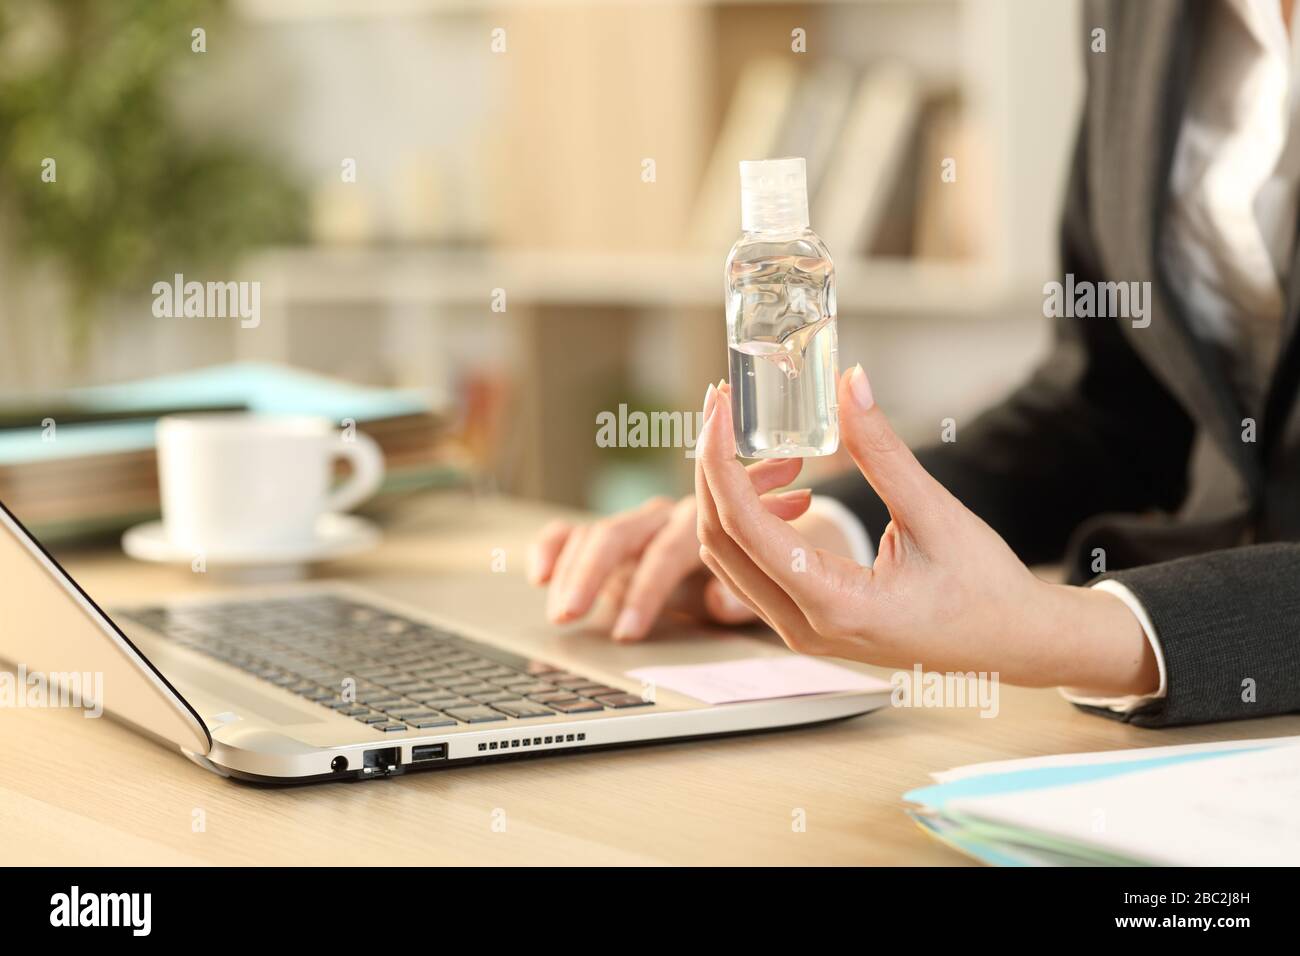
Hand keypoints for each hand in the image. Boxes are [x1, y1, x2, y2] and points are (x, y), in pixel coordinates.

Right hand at [526, 462, 813, 641]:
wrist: (761, 538)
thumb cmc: (758, 569)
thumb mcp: (760, 588)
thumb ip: (743, 599)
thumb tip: (722, 604)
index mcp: (704, 523)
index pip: (667, 552)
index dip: (644, 592)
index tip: (626, 633)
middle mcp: (666, 515)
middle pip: (620, 534)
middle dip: (591, 575)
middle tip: (569, 615)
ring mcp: (636, 523)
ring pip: (594, 532)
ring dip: (570, 571)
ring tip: (559, 613)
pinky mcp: (612, 534)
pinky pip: (574, 531)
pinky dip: (553, 547)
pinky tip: (538, 573)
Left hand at [694, 369, 1158, 694]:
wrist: (1014, 644)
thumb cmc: (985, 589)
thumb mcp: (935, 512)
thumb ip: (881, 449)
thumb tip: (849, 384)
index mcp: (834, 604)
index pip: (743, 526)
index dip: (720, 459)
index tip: (720, 407)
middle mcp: (805, 626)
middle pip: (719, 541)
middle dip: (714, 470)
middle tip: (727, 411)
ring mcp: (800, 632)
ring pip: (729, 558)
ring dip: (736, 496)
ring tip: (781, 454)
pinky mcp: (806, 624)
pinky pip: (753, 570)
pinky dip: (755, 523)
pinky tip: (796, 492)